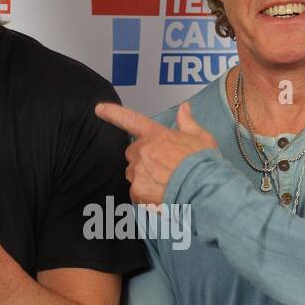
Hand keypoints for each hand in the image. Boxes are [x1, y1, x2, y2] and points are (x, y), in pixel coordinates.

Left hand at [94, 101, 216, 205]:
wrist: (205, 191)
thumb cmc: (205, 165)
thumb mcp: (202, 138)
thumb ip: (188, 122)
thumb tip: (184, 108)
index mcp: (157, 135)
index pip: (131, 120)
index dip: (113, 113)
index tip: (99, 109)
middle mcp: (143, 151)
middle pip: (134, 153)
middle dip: (144, 159)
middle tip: (163, 169)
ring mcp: (138, 171)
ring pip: (134, 174)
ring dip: (144, 178)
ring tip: (165, 184)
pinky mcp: (137, 191)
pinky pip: (136, 193)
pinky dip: (146, 196)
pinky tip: (162, 196)